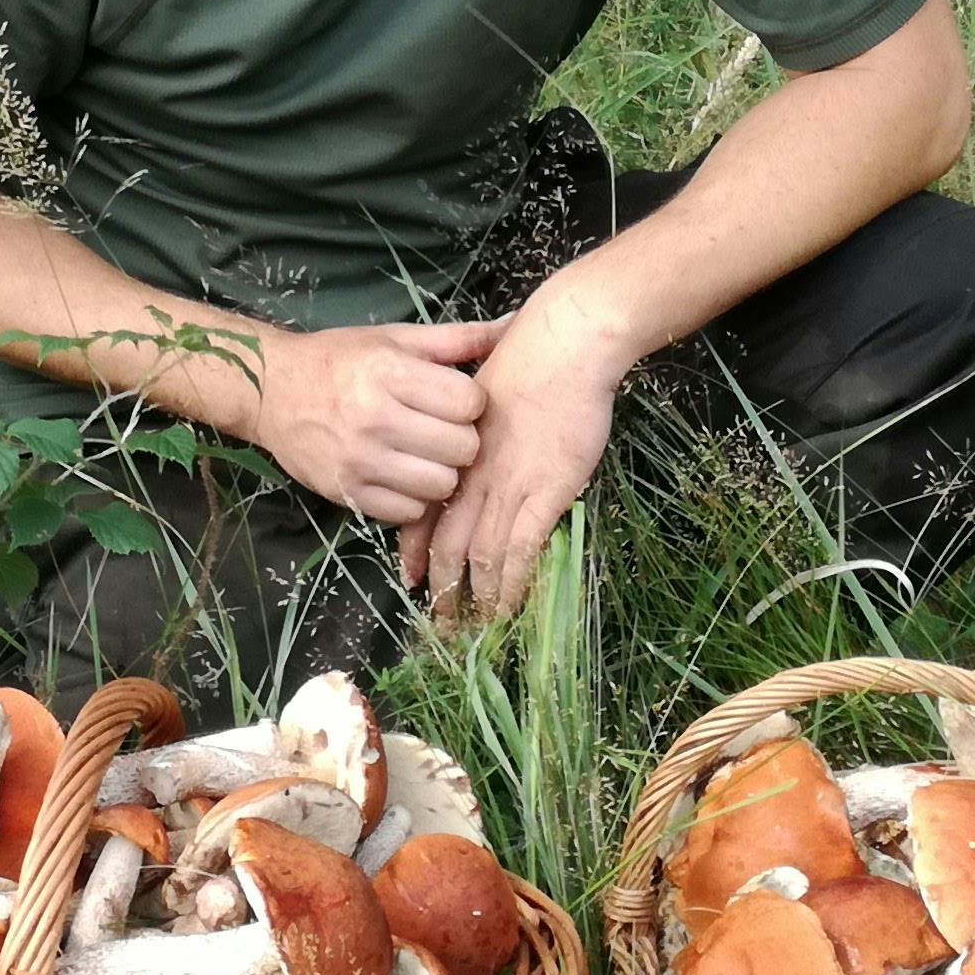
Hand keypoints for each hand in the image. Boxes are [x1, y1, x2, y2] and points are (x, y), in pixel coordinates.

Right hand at [249, 318, 505, 527]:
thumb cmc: (340, 359)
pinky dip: (415, 499)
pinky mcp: (348, 493)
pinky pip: (410, 512)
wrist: (270, 390)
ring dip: (442, 473)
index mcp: (389, 372)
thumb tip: (515, 326)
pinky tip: (403, 475)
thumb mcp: (396, 338)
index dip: (472, 403)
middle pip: (462, 448)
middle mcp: (374, 417)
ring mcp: (359, 461)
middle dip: (462, 440)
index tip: (455, 400)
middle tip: (443, 431)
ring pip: (441, 486)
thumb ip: (458, 338)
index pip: (469, 403)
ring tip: (426, 455)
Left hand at [402, 281, 635, 625]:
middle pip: (446, 544)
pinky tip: (509, 607)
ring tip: (475, 629)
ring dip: (476, 597)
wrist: (564, 345)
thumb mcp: (486, 393)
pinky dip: (511, 584)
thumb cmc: (529, 358)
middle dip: (442, 588)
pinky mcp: (543, 492)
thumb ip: (478, 429)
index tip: (410, 576)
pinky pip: (519, 550)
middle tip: (441, 621)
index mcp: (457, 454)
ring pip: (480, 556)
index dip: (416, 548)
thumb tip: (483, 449)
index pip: (425, 510)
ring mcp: (508, 486)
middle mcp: (474, 477)